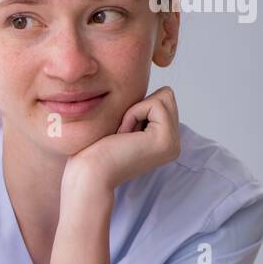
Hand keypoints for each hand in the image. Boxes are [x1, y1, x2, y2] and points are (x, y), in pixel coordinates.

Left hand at [64, 86, 180, 193]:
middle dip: (139, 106)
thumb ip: (143, 111)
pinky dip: (132, 114)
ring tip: (123, 135)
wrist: (88, 173)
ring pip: (163, 96)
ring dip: (135, 110)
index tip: (122, 132)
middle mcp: (174, 144)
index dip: (138, 106)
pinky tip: (123, 136)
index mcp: (165, 140)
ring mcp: (173, 143)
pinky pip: (154, 104)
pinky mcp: (165, 140)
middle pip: (167, 95)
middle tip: (122, 132)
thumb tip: (160, 90)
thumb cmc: (96, 149)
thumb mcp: (124, 124)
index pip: (163, 100)